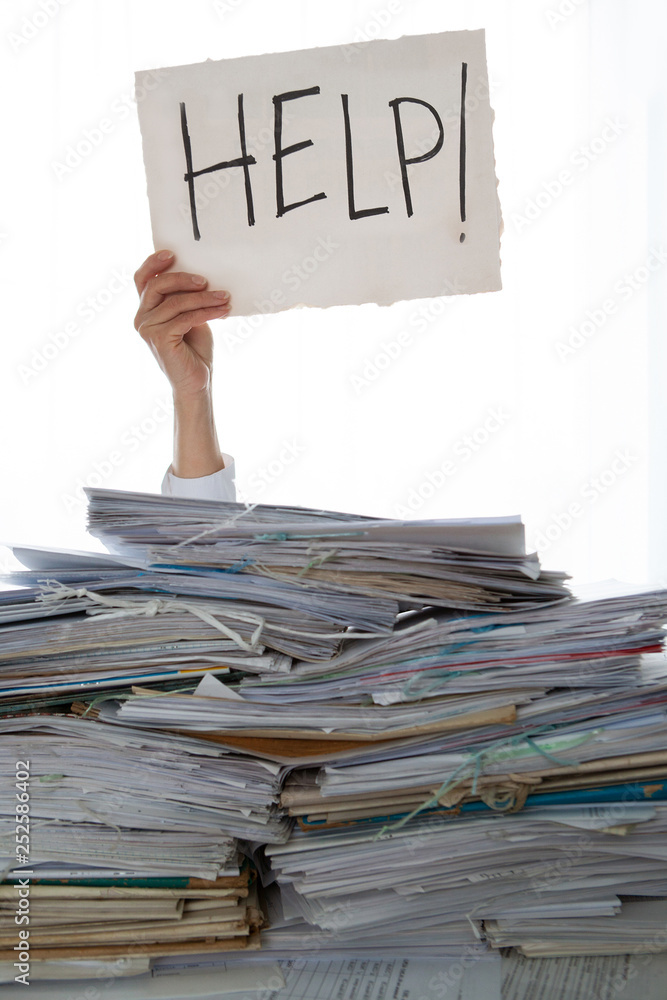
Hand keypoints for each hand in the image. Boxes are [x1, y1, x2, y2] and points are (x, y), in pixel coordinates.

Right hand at [133, 249, 230, 398]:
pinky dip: (207, 311)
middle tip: (206, 280)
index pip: (142, 280)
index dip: (153, 263)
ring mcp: (148, 329)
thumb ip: (185, 299)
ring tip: (224, 297)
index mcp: (146, 311)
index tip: (172, 254)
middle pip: (157, 286)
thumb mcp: (190, 317)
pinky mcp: (160, 339)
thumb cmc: (194, 350)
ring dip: (204, 297)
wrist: (196, 383)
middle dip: (183, 278)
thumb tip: (198, 276)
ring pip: (176, 302)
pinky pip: (186, 317)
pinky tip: (223, 310)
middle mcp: (141, 318)